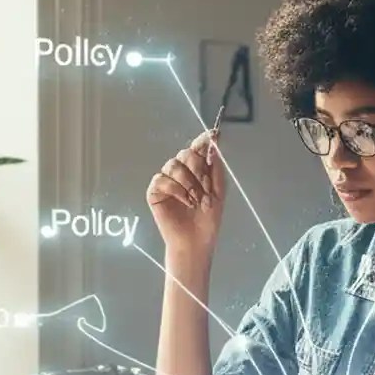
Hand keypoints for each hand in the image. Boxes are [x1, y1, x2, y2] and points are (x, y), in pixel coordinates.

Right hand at [146, 129, 226, 254]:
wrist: (196, 240)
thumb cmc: (208, 219)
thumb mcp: (219, 192)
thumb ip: (216, 169)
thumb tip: (214, 146)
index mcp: (197, 169)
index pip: (198, 148)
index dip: (204, 139)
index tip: (214, 133)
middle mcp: (181, 171)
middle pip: (186, 153)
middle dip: (198, 169)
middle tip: (206, 188)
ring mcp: (167, 180)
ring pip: (174, 165)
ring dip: (189, 183)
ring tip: (197, 200)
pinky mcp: (155, 191)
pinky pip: (162, 179)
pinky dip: (176, 190)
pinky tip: (185, 202)